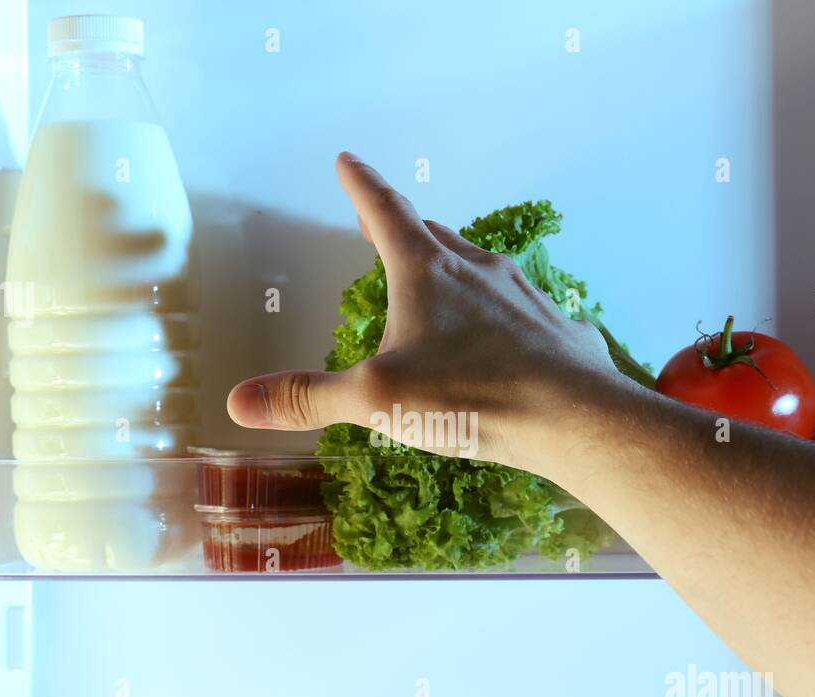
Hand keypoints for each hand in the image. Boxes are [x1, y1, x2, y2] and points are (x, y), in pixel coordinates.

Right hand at [225, 152, 630, 478]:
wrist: (574, 417)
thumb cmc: (470, 397)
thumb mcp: (375, 401)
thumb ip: (309, 398)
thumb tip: (239, 401)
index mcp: (426, 272)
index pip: (384, 213)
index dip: (361, 187)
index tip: (348, 161)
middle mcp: (477, 270)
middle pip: (434, 236)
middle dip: (405, 230)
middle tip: (385, 228)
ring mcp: (523, 295)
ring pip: (479, 267)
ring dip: (453, 266)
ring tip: (439, 279)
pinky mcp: (555, 328)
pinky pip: (520, 308)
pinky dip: (498, 310)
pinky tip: (502, 334)